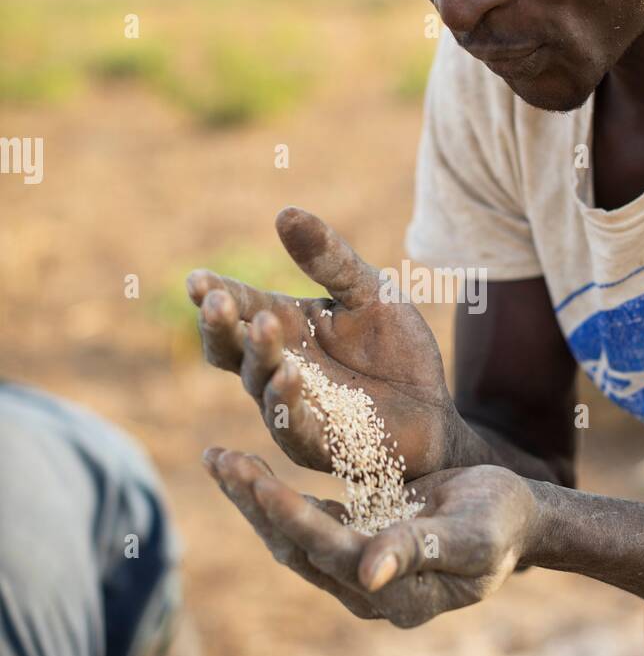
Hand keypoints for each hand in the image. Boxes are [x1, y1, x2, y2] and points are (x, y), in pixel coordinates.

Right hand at [187, 208, 460, 479]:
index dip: (214, 293)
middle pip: (230, 348)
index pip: (237, 306)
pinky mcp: (316, 443)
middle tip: (215, 301)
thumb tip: (284, 212)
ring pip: (258, 383)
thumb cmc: (395, 349)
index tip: (198, 280)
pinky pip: (291, 425)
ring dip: (258, 355)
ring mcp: (289, 408)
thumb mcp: (369, 292)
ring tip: (264, 326)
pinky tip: (289, 374)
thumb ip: (330, 259)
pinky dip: (286, 401)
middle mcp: (274, 366)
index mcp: (282, 325)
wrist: (433, 407)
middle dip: (220, 325)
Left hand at [203, 450, 537, 627]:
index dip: (295, 520)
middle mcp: (366, 591)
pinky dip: (271, 493)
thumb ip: (423, 552)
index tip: (260, 483)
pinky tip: (245, 467)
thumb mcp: (474, 537)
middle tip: (220, 461)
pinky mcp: (351, 541)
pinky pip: (301, 520)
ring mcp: (355, 569)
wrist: (516, 519)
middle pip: (296, 549)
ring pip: (290, 536)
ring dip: (253, 498)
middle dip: (256, 504)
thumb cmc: (504, 524)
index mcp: (398, 597)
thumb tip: (370, 575)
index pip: (332, 555)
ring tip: (218, 459)